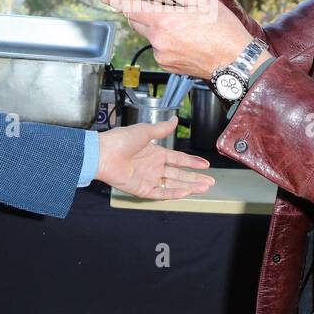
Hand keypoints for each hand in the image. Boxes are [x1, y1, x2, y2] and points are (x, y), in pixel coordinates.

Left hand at [97, 118, 214, 198]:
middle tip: (210, 182)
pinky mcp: (141, 189)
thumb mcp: (145, 131)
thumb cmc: (120, 139)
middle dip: (195, 178)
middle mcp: (153, 167)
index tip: (205, 165)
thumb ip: (162, 129)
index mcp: (155, 153)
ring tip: (204, 187)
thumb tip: (175, 120)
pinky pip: (160, 193)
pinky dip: (173, 193)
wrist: (103, 153)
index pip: (178, 160)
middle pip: (179, 174)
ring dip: (188, 186)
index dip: (192, 162)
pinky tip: (186, 191)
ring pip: (173, 185)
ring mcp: (148, 179)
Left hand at [102, 0, 254, 79]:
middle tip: (151, 2)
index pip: (131, 8)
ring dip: (155, 25)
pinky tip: (184, 36)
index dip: (117, 0)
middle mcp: (158, 40)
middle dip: (138, 10)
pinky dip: (164, 38)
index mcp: (164, 21)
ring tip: (180, 21)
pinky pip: (158, 47)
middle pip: (136, 21)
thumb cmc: (223, 28)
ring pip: (148, 35)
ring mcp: (161, 55)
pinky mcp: (167, 65)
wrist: (236, 61)